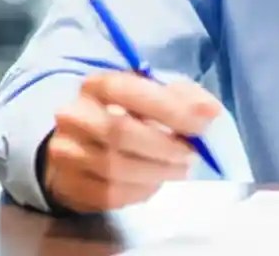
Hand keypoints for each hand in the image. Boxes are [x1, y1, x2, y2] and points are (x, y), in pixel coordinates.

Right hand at [44, 71, 221, 212]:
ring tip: (179, 169)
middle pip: (120, 132)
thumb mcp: (155, 95)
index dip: (167, 108)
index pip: (127, 91)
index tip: (202, 123)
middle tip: (191, 154)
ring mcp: (67, 153)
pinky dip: (142, 189)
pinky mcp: (71, 186)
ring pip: (116, 168)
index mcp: (96, 85)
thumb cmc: (127, 115)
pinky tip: (154, 181)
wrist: (82, 146)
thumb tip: (211, 112)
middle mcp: (74, 116)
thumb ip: (185, 98)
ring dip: (157, 171)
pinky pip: (111, 194)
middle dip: (164, 146)